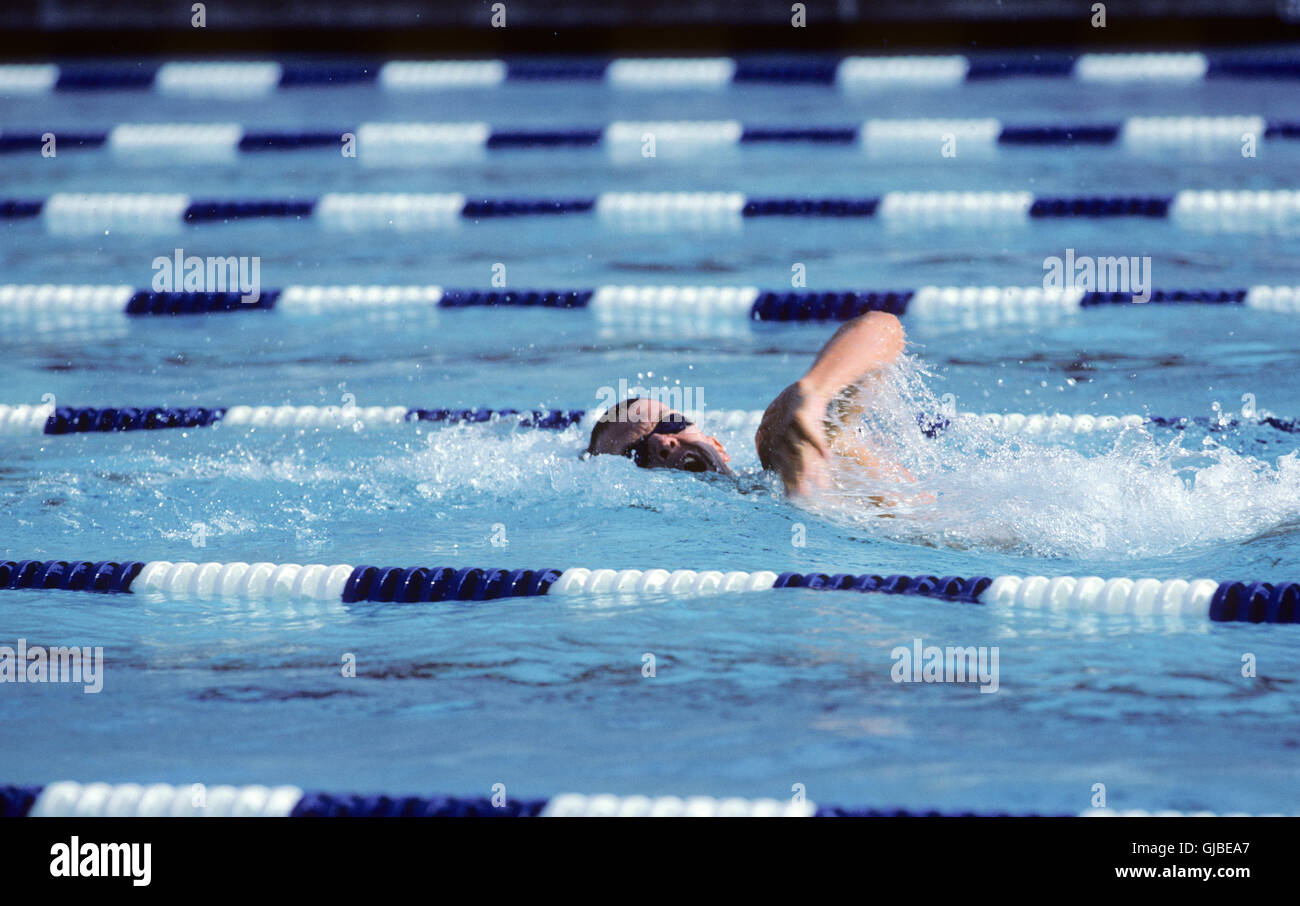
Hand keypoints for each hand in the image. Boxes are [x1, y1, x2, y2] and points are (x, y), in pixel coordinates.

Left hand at [755, 381, 830, 495]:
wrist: (806, 390)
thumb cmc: (800, 417)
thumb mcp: (793, 438)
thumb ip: (795, 458)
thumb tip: (810, 482)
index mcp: (770, 441)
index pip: (777, 465)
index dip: (786, 481)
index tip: (792, 497)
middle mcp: (776, 434)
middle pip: (787, 461)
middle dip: (794, 479)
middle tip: (803, 495)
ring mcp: (787, 425)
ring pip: (800, 451)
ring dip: (808, 467)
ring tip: (817, 483)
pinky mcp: (800, 415)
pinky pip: (812, 433)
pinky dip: (820, 446)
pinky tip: (829, 458)